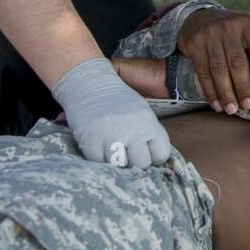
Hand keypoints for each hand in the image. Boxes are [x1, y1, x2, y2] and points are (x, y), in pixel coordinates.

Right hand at [53, 56, 171, 167]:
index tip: (144, 153)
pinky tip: (98, 149)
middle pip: (141, 163)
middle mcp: (132, 130)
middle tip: (126, 155)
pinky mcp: (91, 140)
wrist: (89, 83)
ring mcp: (111, 135)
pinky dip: (98, 159)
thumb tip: (152, 160)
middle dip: (135, 163)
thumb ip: (148, 133)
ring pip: (120, 165)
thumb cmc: (117, 100)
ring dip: (115, 163)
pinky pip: (98, 162)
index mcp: (148, 122)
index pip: (161, 154)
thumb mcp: (141, 112)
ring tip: (111, 153)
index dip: (153, 157)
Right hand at [176, 6, 249, 113]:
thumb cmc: (234, 26)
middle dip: (243, 85)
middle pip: (236, 61)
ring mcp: (210, 37)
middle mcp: (229, 29)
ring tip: (232, 109)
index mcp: (248, 24)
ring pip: (218, 69)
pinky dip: (209, 91)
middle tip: (249, 104)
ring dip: (225, 92)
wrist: (198, 17)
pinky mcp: (195, 46)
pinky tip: (216, 104)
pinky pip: (202, 72)